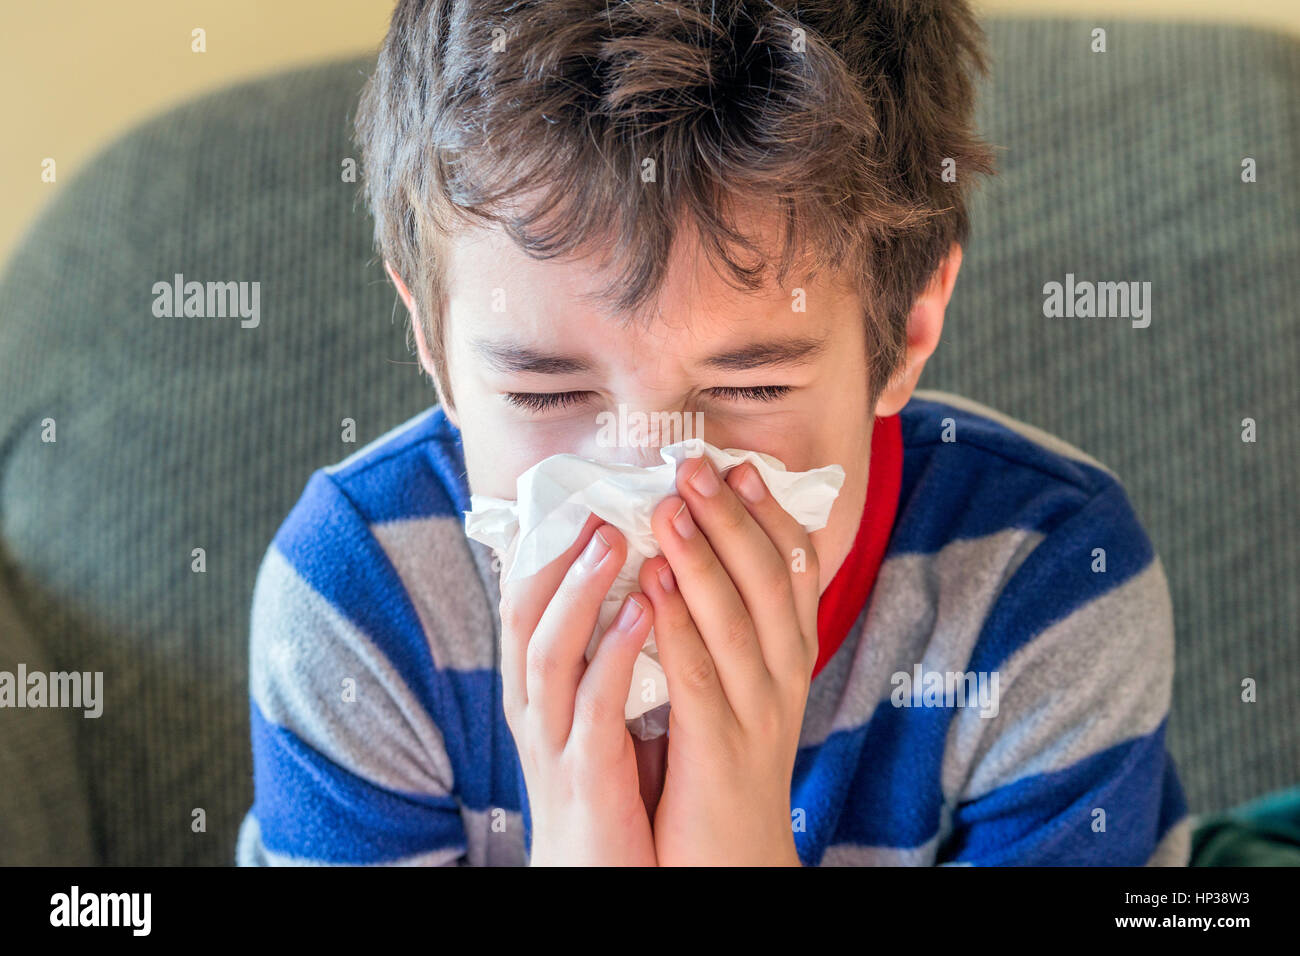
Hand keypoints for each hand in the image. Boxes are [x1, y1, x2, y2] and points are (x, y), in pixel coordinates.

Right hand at [498, 513, 658, 865]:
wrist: (603, 876)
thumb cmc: (609, 785)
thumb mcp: (595, 710)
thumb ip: (602, 652)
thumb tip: (632, 581)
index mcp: (537, 686)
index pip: (525, 601)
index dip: (547, 545)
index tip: (579, 490)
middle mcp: (532, 705)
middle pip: (524, 613)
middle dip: (555, 554)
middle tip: (595, 499)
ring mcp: (552, 740)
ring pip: (548, 650)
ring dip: (580, 590)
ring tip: (617, 538)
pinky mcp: (583, 773)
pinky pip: (594, 703)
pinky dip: (616, 651)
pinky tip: (649, 610)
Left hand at [637, 456, 814, 865]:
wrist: (730, 857)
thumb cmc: (723, 759)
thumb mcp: (740, 684)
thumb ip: (728, 624)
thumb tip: (696, 550)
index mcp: (790, 656)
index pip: (795, 572)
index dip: (770, 517)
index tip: (743, 468)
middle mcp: (785, 677)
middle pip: (769, 582)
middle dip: (733, 519)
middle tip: (697, 467)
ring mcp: (758, 713)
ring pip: (736, 620)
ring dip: (702, 557)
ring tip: (668, 507)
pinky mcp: (721, 749)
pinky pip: (698, 675)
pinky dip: (674, 622)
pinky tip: (649, 582)